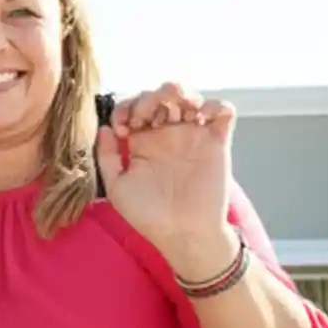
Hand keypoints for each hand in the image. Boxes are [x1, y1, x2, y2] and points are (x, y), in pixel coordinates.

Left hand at [96, 83, 237, 270]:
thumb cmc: (148, 216)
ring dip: (182, 92)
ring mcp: (192, 136)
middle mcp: (166, 135)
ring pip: (190, 97)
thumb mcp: (117, 187)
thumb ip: (107, 156)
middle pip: (160, 96)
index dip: (126, 108)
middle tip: (146, 115)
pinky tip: (200, 116)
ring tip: (175, 106)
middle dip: (151, 96)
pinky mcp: (217, 142)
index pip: (132, 108)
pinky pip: (222, 111)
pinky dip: (215, 105)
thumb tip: (104, 127)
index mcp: (141, 142)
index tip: (123, 128)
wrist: (182, 234)